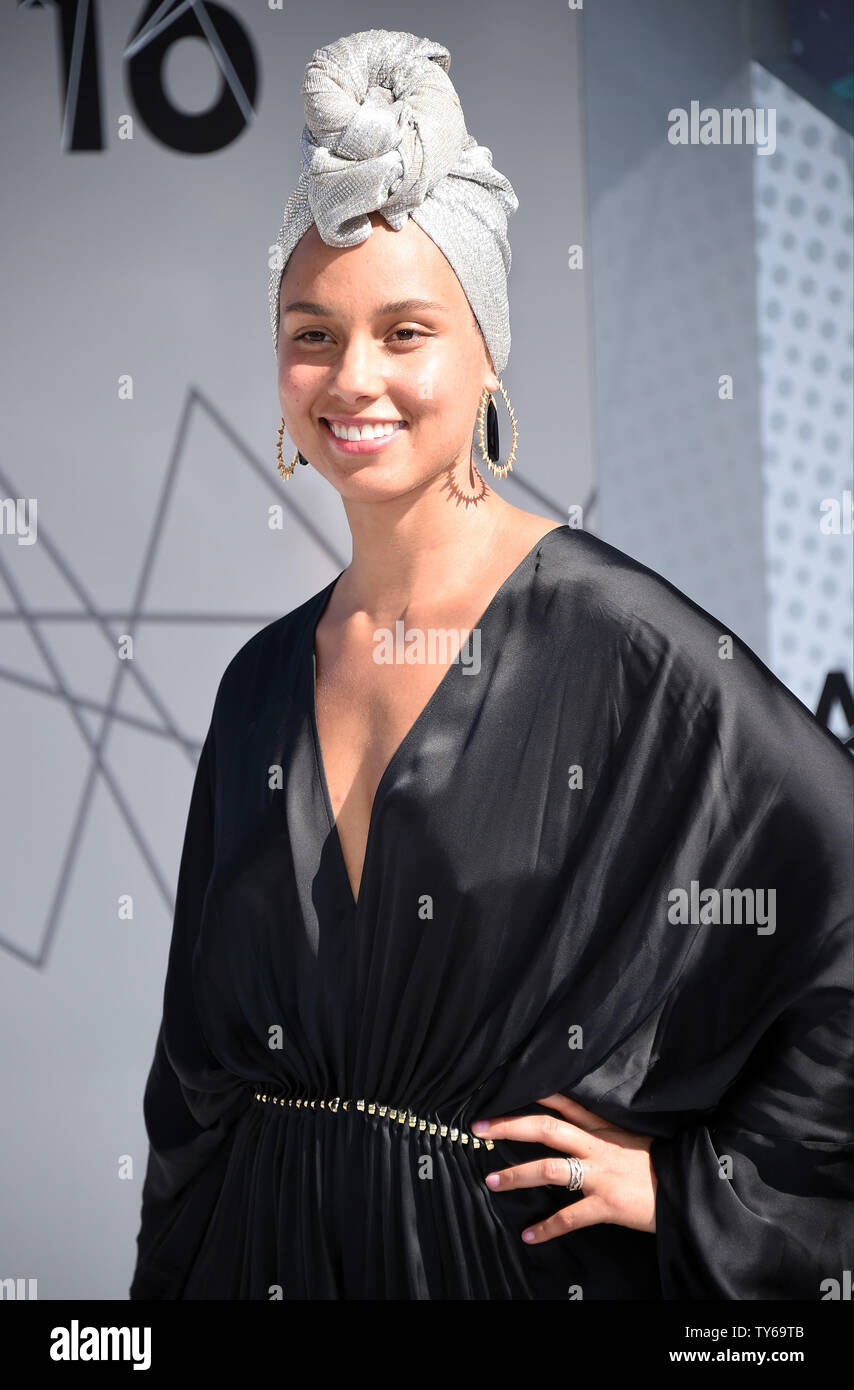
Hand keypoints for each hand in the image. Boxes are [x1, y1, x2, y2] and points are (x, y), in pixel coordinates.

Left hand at [471, 1092, 656, 1243]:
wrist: (689, 1188)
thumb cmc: (661, 1164)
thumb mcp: (632, 1138)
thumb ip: (605, 1133)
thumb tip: (579, 1130)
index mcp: (604, 1129)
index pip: (564, 1104)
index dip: (534, 1096)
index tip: (506, 1089)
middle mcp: (597, 1146)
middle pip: (546, 1128)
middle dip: (510, 1127)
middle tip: (480, 1128)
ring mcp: (600, 1175)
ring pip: (551, 1169)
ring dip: (518, 1174)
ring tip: (492, 1180)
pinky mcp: (606, 1204)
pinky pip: (570, 1216)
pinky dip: (547, 1227)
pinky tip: (529, 1234)